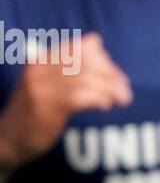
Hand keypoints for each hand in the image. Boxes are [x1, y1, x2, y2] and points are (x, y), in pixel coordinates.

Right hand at [0, 31, 132, 172]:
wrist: (7, 140)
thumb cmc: (34, 113)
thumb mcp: (48, 84)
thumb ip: (69, 67)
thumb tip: (97, 42)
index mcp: (41, 61)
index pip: (78, 47)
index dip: (103, 60)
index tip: (117, 77)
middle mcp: (40, 70)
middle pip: (85, 62)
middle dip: (111, 75)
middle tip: (125, 91)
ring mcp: (41, 88)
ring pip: (85, 78)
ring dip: (110, 88)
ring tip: (122, 99)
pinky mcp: (46, 107)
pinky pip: (80, 96)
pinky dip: (98, 99)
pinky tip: (104, 106)